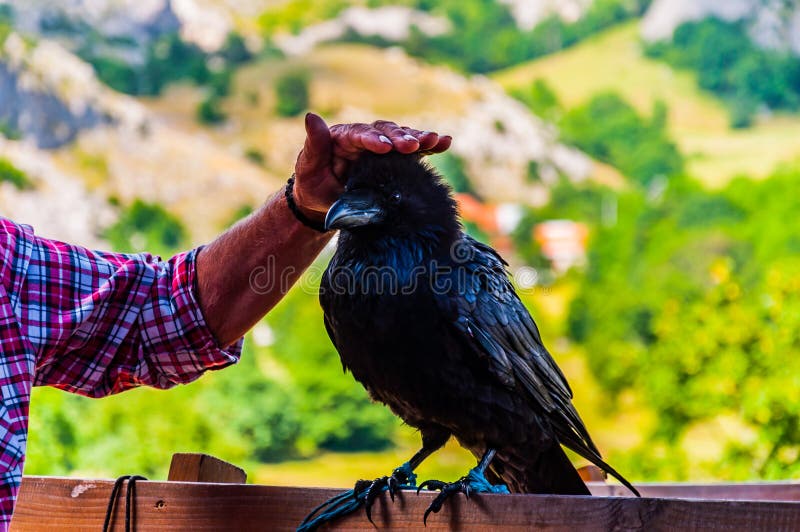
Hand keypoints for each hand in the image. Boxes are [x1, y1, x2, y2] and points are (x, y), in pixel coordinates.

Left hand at [293, 113, 451, 220]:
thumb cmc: (314, 186)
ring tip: (436, 140)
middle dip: (400, 137)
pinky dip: (429, 146)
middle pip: (385, 131)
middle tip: (413, 145)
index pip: (359, 134)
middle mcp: (365, 136)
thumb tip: (311, 116)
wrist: (325, 201)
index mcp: (343, 137)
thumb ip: (314, 144)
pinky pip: (413, 149)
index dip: (373, 139)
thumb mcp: (308, 167)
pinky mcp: (395, 157)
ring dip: (419, 139)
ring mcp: (382, 146)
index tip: (385, 147)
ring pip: (402, 137)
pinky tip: (445, 142)